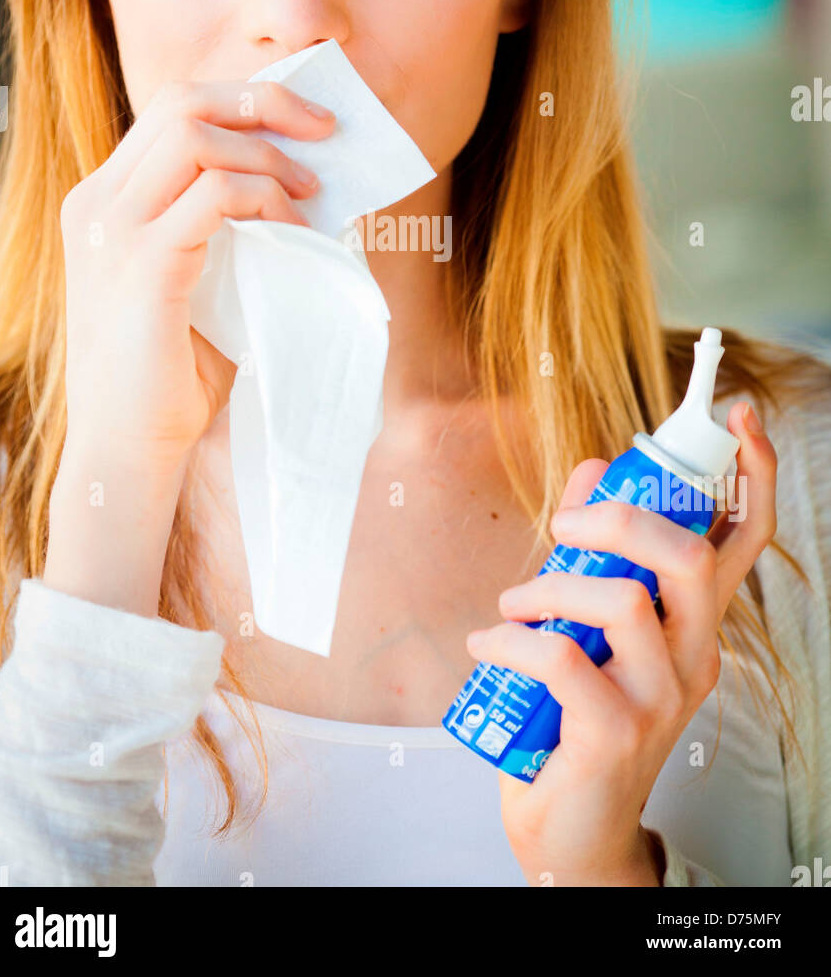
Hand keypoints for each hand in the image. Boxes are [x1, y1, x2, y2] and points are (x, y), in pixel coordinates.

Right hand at [59, 78, 333, 468]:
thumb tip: (308, 186)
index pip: (171, 110)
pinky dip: (267, 202)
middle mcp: (98, 202)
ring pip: (198, 138)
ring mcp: (113, 229)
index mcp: (103, 200)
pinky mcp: (143, 263)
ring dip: (269, 157)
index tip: (303, 121)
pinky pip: (216, 196)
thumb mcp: (200, 279)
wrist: (129, 446)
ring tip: (311, 194)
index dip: (242, 101)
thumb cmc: (171, 372)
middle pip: (182, 102)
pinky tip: (294, 232)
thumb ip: (228, 228)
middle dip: (264, 102)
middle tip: (324, 131)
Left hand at [465, 400, 776, 886]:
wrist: (572, 828)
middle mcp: (695, 655)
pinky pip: (563, 659)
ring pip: (622, 601)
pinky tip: (491, 645)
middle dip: (621, 518)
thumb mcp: (590, 625)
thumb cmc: (578, 714)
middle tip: (566, 524)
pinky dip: (512, 640)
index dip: (753, 473)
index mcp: (695, 621)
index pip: (746, 539)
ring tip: (514, 603)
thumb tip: (589, 472)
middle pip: (688, 556)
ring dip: (551, 585)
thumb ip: (593, 550)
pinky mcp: (615, 734)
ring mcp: (662, 698)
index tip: (739, 416)